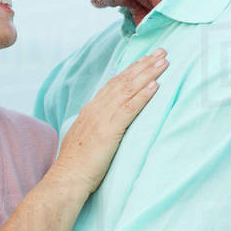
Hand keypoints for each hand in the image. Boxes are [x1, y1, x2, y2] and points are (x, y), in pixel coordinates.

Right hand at [53, 49, 167, 193]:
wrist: (67, 179)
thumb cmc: (78, 166)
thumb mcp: (86, 139)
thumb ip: (97, 126)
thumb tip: (108, 124)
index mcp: (91, 110)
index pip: (114, 83)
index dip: (131, 70)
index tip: (147, 59)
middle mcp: (96, 109)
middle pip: (123, 81)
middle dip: (144, 64)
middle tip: (162, 51)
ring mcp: (102, 118)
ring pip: (128, 89)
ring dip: (148, 74)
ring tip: (164, 62)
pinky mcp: (109, 131)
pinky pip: (129, 109)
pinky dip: (143, 95)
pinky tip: (155, 85)